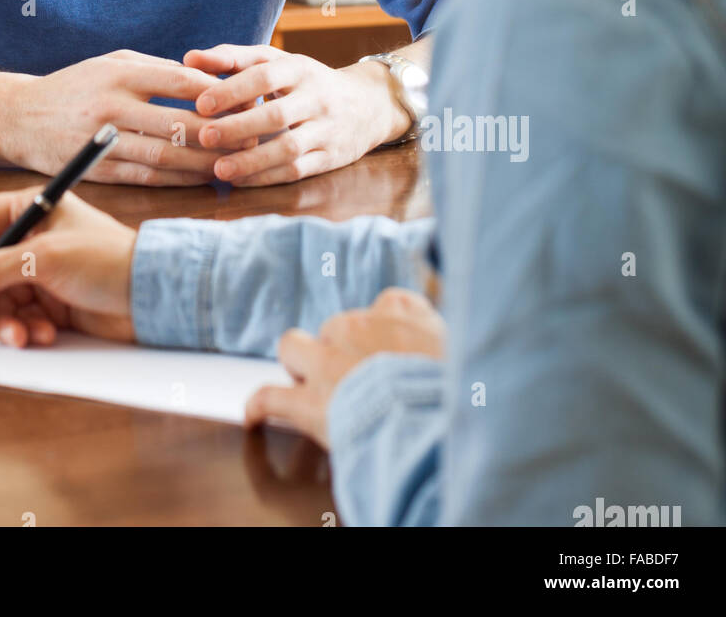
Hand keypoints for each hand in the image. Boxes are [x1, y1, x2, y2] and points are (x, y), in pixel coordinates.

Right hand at [0, 49, 236, 185]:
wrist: (18, 117)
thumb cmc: (75, 85)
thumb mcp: (112, 63)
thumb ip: (158, 69)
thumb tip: (210, 80)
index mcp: (120, 73)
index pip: (181, 82)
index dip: (218, 94)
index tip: (246, 100)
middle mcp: (112, 106)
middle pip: (179, 124)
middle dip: (221, 134)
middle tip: (252, 137)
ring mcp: (103, 141)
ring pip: (166, 157)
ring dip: (205, 163)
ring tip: (235, 163)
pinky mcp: (97, 171)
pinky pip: (148, 178)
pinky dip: (179, 180)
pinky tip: (202, 179)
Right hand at [0, 186, 136, 344]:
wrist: (154, 296)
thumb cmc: (110, 260)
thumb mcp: (45, 259)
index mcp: (34, 209)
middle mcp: (33, 238)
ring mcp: (41, 272)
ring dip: (5, 322)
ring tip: (22, 335)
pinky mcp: (51, 303)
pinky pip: (18, 319)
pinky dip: (25, 330)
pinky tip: (45, 335)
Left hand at [183, 45, 411, 185]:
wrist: (368, 105)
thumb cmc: (305, 81)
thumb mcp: (277, 62)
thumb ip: (233, 58)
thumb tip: (188, 58)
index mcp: (300, 68)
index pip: (265, 76)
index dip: (232, 90)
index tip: (201, 103)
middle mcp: (317, 98)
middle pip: (277, 115)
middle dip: (239, 127)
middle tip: (204, 137)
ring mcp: (327, 130)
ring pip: (289, 148)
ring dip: (252, 161)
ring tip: (218, 169)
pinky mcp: (331, 157)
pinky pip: (298, 170)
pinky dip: (268, 177)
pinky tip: (240, 181)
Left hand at [244, 289, 445, 446]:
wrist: (434, 421)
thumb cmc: (459, 390)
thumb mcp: (471, 354)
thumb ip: (453, 345)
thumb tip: (462, 351)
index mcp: (401, 314)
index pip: (388, 305)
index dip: (385, 329)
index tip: (392, 347)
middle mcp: (359, 327)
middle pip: (339, 327)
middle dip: (345, 351)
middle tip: (364, 381)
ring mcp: (329, 361)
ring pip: (294, 346)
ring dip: (299, 364)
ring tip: (308, 384)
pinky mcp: (309, 401)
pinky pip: (271, 396)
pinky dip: (261, 405)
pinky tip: (254, 413)